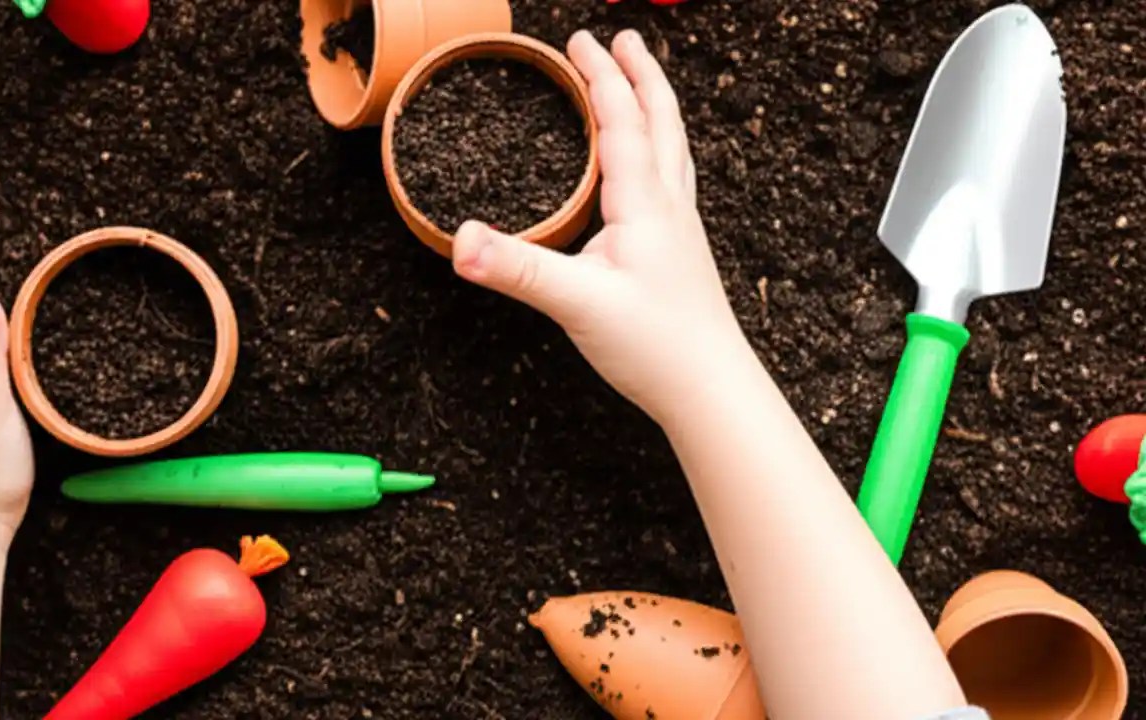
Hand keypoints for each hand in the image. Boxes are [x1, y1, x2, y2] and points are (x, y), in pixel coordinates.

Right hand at [452, 30, 740, 425]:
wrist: (709, 389)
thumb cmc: (656, 346)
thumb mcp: (576, 304)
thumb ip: (516, 268)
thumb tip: (460, 241)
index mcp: (645, 202)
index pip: (623, 120)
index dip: (600, 76)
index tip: (580, 41)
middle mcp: (669, 205)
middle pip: (662, 120)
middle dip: (640, 74)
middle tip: (624, 40)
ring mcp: (680, 227)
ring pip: (674, 147)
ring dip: (657, 105)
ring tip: (643, 84)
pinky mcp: (680, 251)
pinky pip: (673, 179)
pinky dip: (661, 150)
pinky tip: (650, 171)